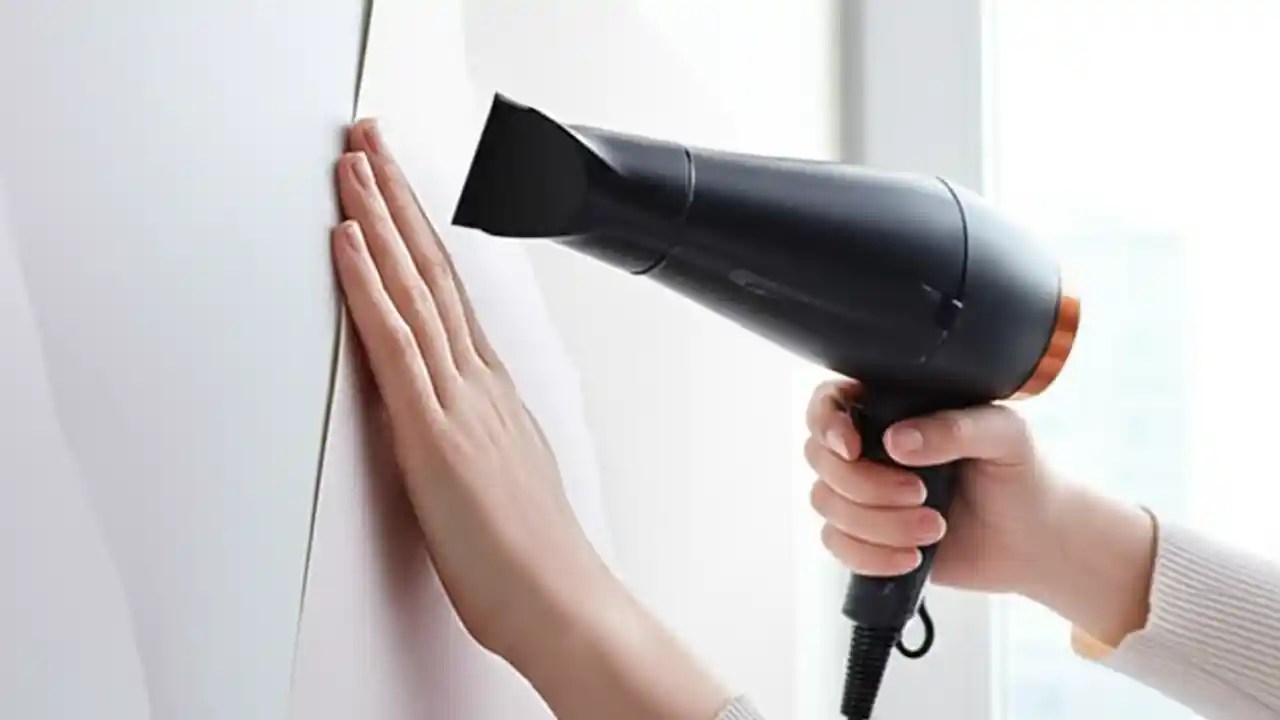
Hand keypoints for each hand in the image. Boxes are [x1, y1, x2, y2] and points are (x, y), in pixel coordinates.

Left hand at [330, 119, 729, 719]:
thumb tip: (449, 415)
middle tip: (369, 141)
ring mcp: (457, 401)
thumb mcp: (501, 476)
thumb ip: (474, 432)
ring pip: (413, 291)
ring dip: (379, 219)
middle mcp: (477, 382)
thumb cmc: (532, 558)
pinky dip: (370, 286)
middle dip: (395, 200)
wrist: (563, 604)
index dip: (417, 235)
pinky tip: (350, 241)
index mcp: (491, 392)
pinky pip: (396, 343)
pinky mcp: (433, 433)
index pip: (447, 294)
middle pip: (431, 272)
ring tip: (353, 162)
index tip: (394, 189)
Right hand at [803, 379, 1053, 592]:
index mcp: (892, 410)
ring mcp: (864, 496)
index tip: (852, 447)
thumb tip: (897, 440)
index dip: (826, 423)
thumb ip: (955, 428)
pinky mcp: (868, 539)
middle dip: (865, 484)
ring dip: (876, 524)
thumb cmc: (1021, 474)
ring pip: (826, 504)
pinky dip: (870, 556)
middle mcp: (869, 449)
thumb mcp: (1004, 435)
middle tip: (921, 494)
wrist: (1035, 539)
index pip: (829, 403)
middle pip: (820, 459)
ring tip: (933, 529)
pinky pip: (838, 546)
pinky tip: (912, 557)